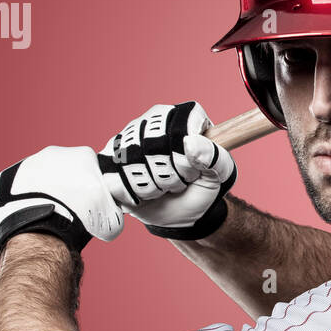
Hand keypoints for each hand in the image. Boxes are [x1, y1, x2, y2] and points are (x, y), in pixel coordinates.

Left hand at [0, 146, 123, 264]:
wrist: (40, 234)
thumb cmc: (78, 222)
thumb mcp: (111, 217)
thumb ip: (112, 205)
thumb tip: (112, 209)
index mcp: (81, 155)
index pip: (90, 166)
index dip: (90, 185)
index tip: (88, 201)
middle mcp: (51, 153)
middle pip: (60, 168)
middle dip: (63, 185)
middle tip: (66, 208)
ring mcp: (24, 165)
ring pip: (34, 178)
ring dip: (39, 192)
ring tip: (44, 216)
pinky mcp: (2, 181)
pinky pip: (12, 191)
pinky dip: (17, 202)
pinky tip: (25, 218)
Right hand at [97, 102, 237, 239]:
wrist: (179, 213)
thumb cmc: (200, 187)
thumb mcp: (219, 174)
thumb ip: (214, 156)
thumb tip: (190, 143)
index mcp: (184, 117)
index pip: (183, 122)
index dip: (187, 154)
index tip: (194, 171)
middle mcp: (154, 120)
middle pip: (155, 142)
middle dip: (170, 173)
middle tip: (179, 182)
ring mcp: (129, 138)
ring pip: (134, 159)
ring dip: (154, 185)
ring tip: (163, 188)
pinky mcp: (110, 158)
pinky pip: (115, 174)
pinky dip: (135, 191)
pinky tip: (145, 193)